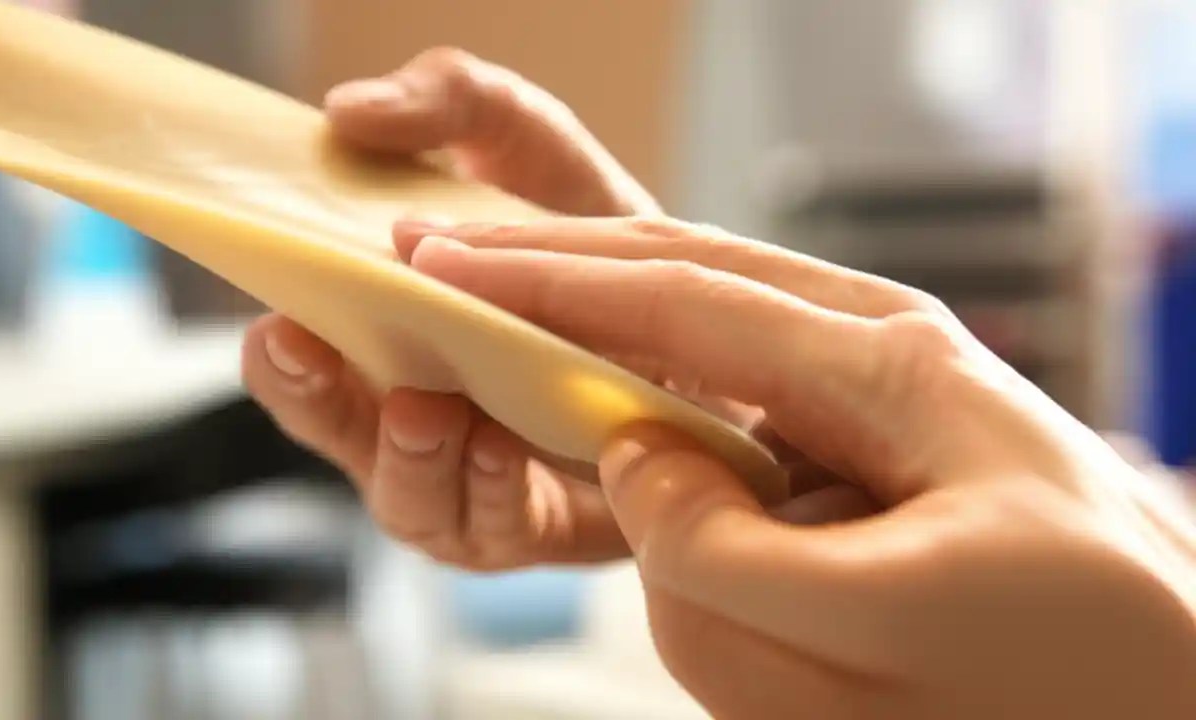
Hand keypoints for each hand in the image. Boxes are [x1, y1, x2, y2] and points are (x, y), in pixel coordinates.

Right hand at [243, 48, 655, 569]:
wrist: (712, 306)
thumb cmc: (594, 230)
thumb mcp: (525, 140)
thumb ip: (448, 106)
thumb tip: (349, 110)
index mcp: (390, 336)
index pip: (308, 361)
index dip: (281, 353)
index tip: (277, 319)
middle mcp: (421, 418)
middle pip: (341, 436)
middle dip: (315, 401)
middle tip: (304, 353)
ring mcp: (479, 482)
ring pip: (413, 499)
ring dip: (407, 456)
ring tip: (424, 405)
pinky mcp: (550, 524)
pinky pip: (502, 529)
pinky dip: (492, 491)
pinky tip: (503, 443)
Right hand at [401, 217, 1195, 719]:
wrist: (1185, 686)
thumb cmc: (1082, 666)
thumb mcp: (895, 625)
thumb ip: (729, 551)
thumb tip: (631, 464)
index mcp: (889, 365)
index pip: (682, 296)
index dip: (551, 281)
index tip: (446, 265)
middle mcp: (875, 351)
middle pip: (687, 276)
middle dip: (561, 270)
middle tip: (448, 260)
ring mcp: (866, 392)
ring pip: (704, 336)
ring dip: (609, 335)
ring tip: (516, 336)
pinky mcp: (857, 447)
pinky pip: (731, 409)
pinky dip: (657, 411)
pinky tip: (622, 433)